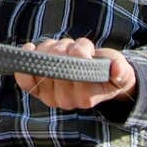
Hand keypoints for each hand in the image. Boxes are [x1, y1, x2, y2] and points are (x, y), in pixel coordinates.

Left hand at [14, 36, 136, 111]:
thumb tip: (117, 68)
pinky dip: (25, 62)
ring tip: (66, 50)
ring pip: (42, 61)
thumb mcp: (122, 72)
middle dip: (65, 47)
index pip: (75, 66)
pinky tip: (30, 49)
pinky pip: (25, 79)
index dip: (79, 52)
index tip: (85, 49)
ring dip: (52, 48)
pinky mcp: (38, 90)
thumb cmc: (110, 74)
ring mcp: (49, 96)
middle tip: (76, 48)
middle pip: (55, 62)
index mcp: (85, 97)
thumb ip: (122, 71)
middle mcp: (65, 100)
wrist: (97, 83)